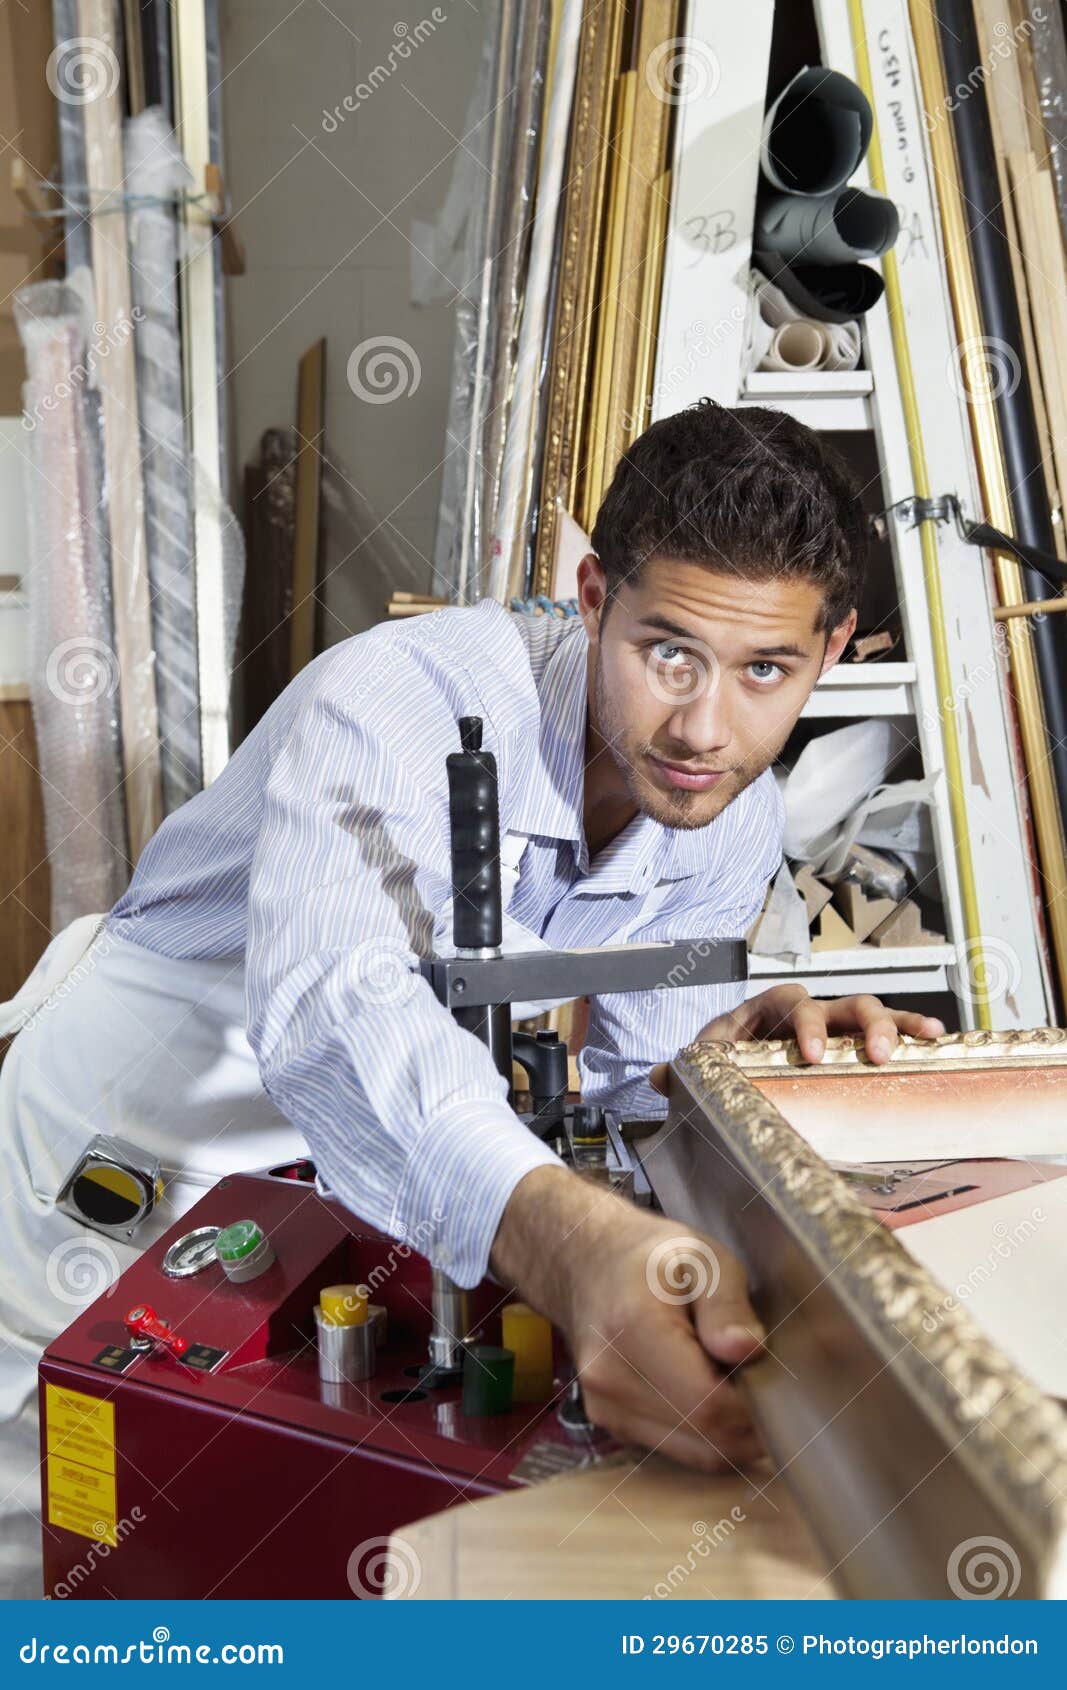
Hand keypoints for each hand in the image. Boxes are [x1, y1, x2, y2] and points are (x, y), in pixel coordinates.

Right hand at [490, 1165, 763, 1472]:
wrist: (588, 1264)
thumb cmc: (650, 1258)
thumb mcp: (701, 1258)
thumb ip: (727, 1303)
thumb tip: (746, 1350)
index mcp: (634, 1328)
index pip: (710, 1404)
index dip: (756, 1403)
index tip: (773, 1375)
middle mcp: (611, 1379)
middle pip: (708, 1437)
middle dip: (749, 1418)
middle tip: (758, 1373)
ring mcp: (606, 1409)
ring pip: (699, 1453)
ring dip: (730, 1429)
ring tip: (730, 1377)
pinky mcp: (611, 1425)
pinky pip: (680, 1450)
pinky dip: (706, 1432)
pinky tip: (706, 1389)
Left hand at [700, 983, 945, 1063]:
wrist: (731, 1068)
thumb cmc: (721, 1061)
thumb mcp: (702, 1065)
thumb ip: (686, 1070)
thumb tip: (661, 1076)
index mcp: (767, 1011)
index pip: (791, 1001)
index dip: (804, 1022)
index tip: (811, 1054)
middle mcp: (806, 1013)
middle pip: (842, 1003)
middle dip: (863, 1025)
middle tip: (877, 1056)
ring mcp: (834, 1029)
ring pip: (870, 1014)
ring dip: (896, 1026)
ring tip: (922, 1041)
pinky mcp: (852, 1048)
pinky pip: (888, 1035)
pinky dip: (912, 1032)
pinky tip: (937, 1040)